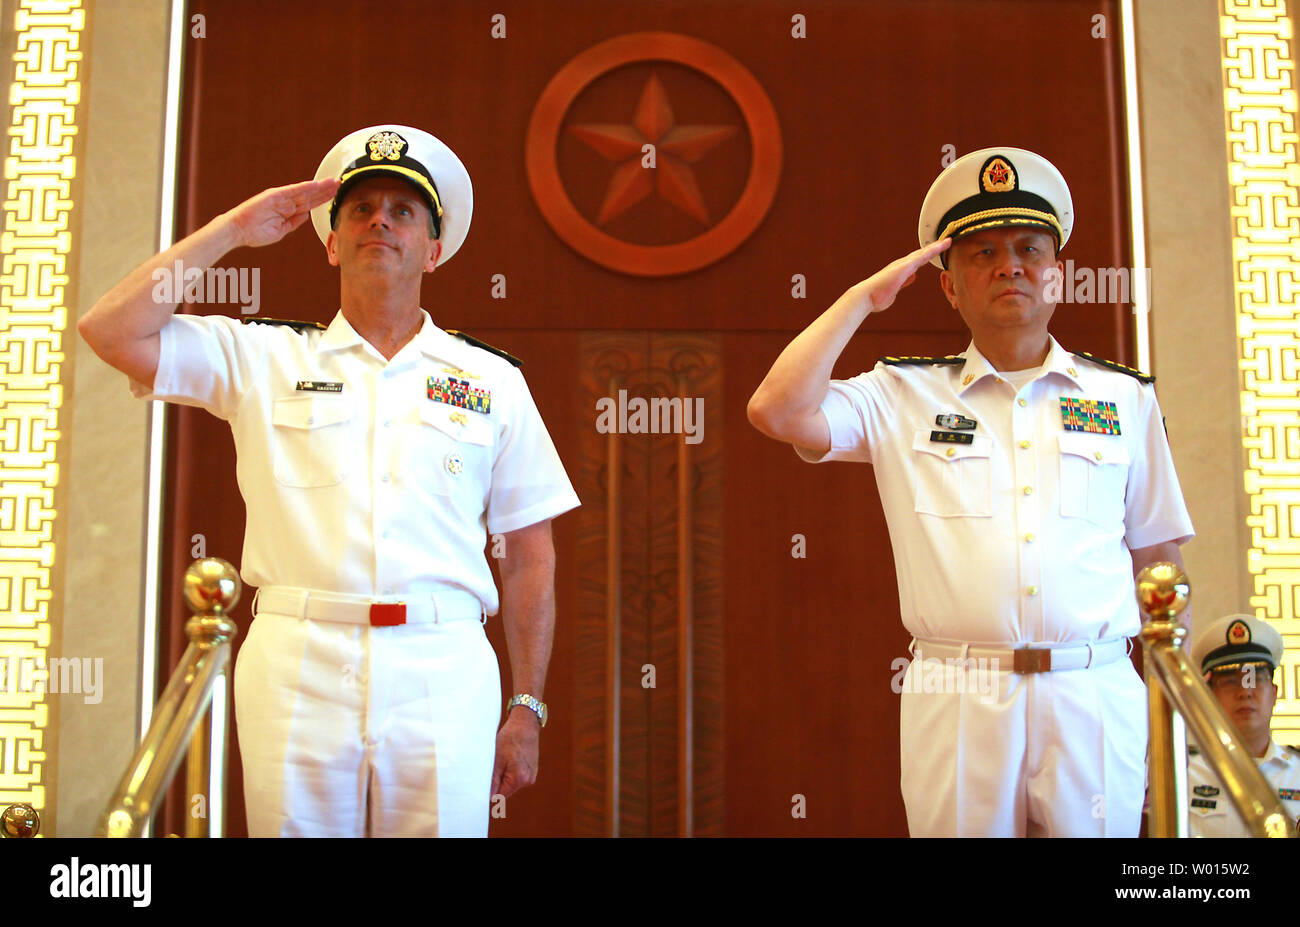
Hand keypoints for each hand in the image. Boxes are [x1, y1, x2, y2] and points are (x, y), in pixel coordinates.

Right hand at [222, 178, 338, 248]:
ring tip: (333, 182)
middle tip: (340, 183)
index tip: (335, 195)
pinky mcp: (274, 196)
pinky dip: (304, 188)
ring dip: (319, 187)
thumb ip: (294, 222)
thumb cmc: (256, 233)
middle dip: (326, 191)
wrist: (238, 231)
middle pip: (310, 196)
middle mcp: (285, 202)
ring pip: (304, 191)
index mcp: (287, 211)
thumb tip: (306, 215)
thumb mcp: (281, 231)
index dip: (323, 199)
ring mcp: (280, 198)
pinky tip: (316, 185)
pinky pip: (292, 191)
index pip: (309, 204)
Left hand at [491, 708, 540, 798]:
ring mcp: (531, 776)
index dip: (489, 790)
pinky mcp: (532, 771)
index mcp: (519, 778)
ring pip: (510, 784)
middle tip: (490, 767)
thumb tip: (487, 797)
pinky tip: (508, 759)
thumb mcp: (496, 758)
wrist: (525, 724)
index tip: (481, 781)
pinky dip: (510, 772)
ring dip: (503, 776)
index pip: (499, 795)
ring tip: (500, 760)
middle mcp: (528, 780)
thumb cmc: (509, 738)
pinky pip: (517, 777)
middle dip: (496, 782)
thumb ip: (492, 780)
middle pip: (506, 790)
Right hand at [854, 237, 950, 314]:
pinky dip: (933, 250)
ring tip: (948, 241)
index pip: (918, 261)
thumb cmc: (877, 296)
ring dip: (936, 246)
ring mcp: (904, 264)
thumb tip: (913, 276)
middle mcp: (902, 264)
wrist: (867, 296)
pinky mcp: (906, 266)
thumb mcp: (895, 289)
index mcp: (901, 271)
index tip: (937, 252)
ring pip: (924, 253)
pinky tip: (942, 245)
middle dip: (934, 248)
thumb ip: (904, 281)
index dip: (928, 256)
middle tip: (946, 242)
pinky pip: (923, 256)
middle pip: (922, 254)